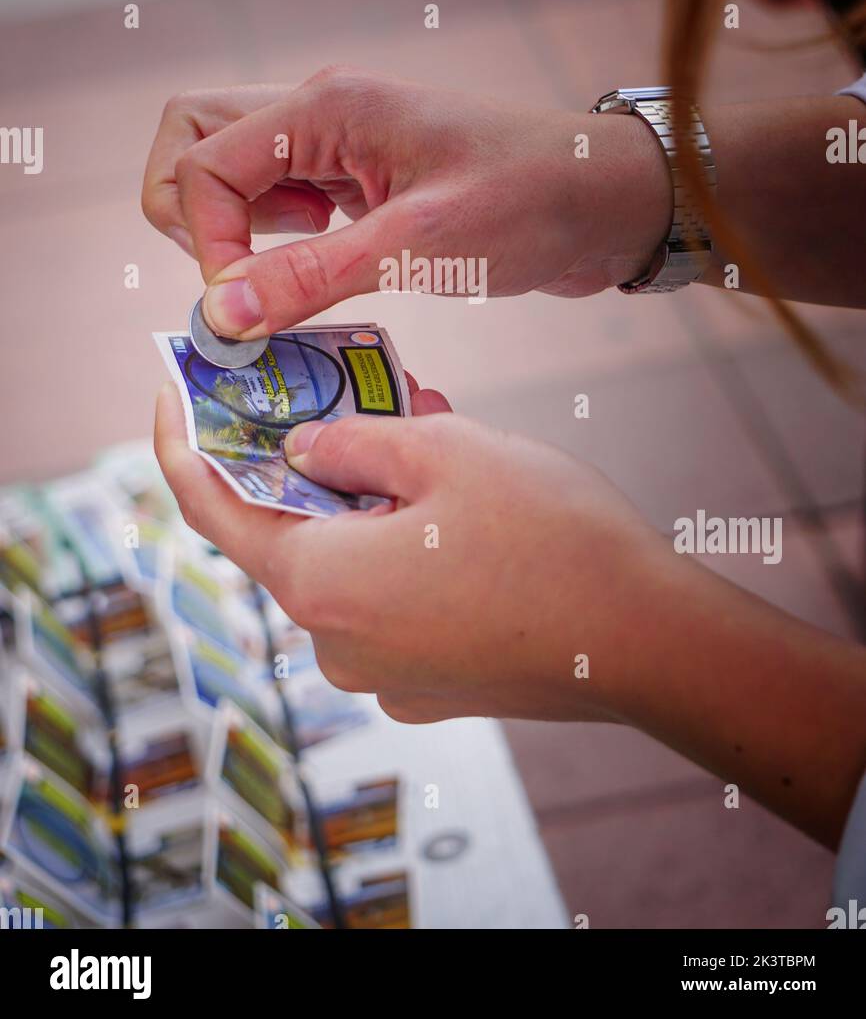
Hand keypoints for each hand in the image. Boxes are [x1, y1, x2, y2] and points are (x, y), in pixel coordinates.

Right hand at [142, 67, 671, 336]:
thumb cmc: (532, 202)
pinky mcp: (357, 178)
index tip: (247, 307)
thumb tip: (220, 314)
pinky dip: (273, 240)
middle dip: (193, 213)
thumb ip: (313, 276)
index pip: (202, 160)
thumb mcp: (423, 244)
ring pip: (231, 167)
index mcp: (326, 107)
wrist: (607, 202)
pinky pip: (279, 198)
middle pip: (193, 137)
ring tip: (293, 271)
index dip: (206, 240)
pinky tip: (323, 268)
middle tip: (244, 275)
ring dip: (233, 227)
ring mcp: (336, 143)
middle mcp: (319, 113)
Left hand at [153, 380, 664, 723]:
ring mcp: (383, 672)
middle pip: (292, 530)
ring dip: (370, 494)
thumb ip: (350, 444)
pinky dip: (402, 542)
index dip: (183, 445)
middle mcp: (335, 642)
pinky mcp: (430, 683)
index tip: (174, 395)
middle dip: (314, 457)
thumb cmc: (547, 536)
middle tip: (344, 391)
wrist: (647, 641)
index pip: (213, 508)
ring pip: (349, 558)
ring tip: (425, 425)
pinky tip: (456, 499)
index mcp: (318, 582)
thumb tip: (301, 453)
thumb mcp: (441, 450)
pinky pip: (391, 597)